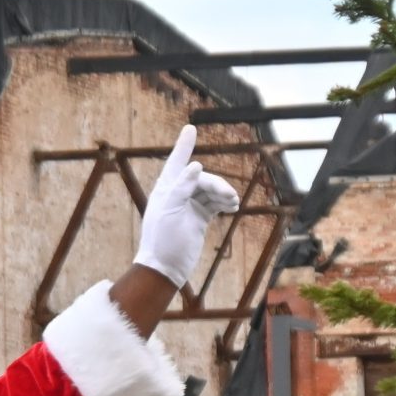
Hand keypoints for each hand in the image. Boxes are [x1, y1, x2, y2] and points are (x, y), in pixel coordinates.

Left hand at [132, 126, 240, 287]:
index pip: (176, 162)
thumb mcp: (170, 210)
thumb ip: (182, 187)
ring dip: (222, 193)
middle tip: (229, 195)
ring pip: (210, 191)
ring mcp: (189, 206)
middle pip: (201, 179)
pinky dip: (223, 203)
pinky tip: (233, 205)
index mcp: (166, 189)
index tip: (191, 128)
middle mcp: (177, 194)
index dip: (184, 145)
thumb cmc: (162, 239)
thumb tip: (195, 165)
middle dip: (216, 184)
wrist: (165, 268)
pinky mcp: (199, 218)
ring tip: (233, 201)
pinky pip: (214, 204)